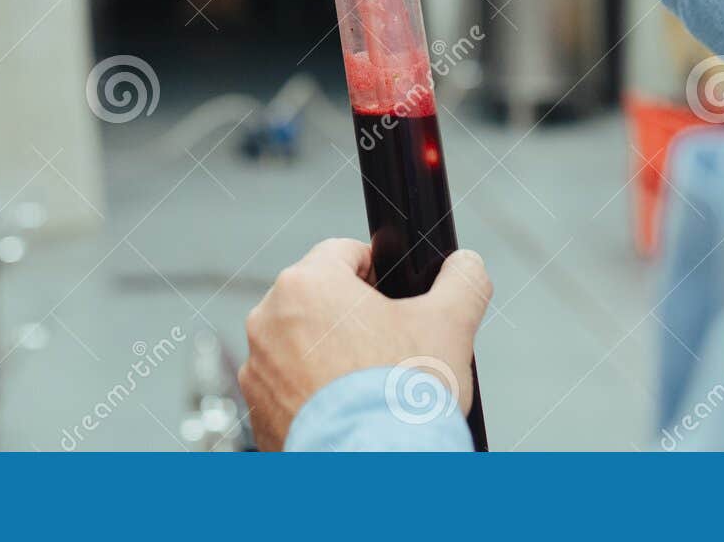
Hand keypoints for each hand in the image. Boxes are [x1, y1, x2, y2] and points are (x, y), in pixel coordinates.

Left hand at [238, 237, 492, 450]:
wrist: (372, 470)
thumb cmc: (399, 400)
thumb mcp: (450, 326)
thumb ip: (462, 280)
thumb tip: (466, 266)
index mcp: (305, 285)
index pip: (343, 252)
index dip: (377, 271)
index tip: (394, 299)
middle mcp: (269, 321)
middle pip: (318, 300)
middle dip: (352, 318)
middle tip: (388, 347)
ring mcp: (258, 369)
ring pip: (300, 344)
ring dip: (330, 356)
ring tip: (369, 385)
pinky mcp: (257, 412)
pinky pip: (288, 388)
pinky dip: (313, 394)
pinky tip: (348, 412)